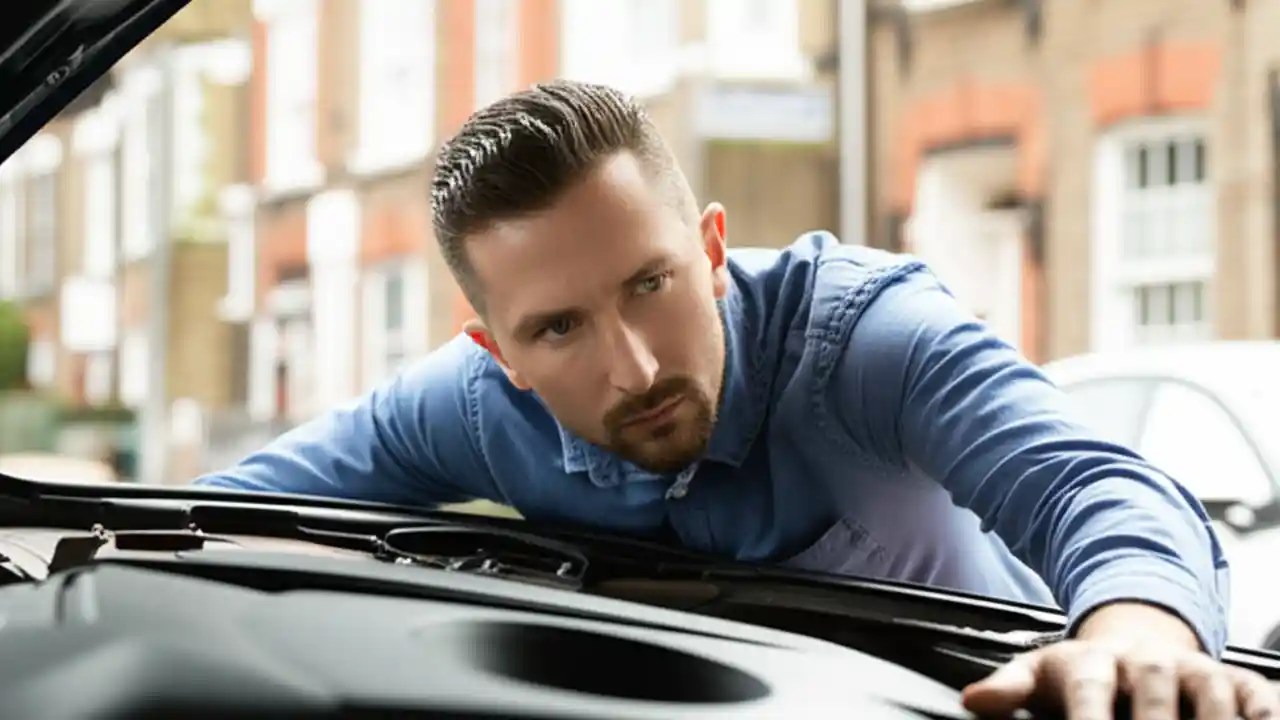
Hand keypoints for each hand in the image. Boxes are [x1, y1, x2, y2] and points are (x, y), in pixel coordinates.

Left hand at [962, 638, 1278, 719]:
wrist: (1135, 638)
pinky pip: (1256, 698)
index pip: (1090, 693)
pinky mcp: (1235, 680)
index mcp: (1094, 662)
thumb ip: (1009, 688)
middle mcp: (1147, 662)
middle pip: (1152, 695)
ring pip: (1209, 696)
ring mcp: (1193, 670)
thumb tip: (973, 700)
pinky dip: (1261, 716)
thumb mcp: (1040, 673)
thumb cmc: (1084, 672)